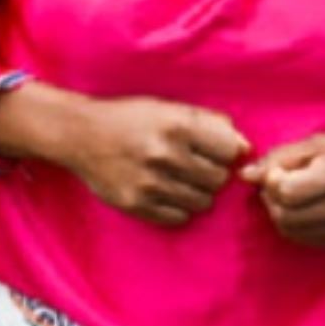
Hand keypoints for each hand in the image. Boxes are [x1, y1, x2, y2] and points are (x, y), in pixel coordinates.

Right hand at [60, 96, 251, 227]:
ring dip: (196, 192)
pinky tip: (164, 192)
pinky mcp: (136, 204)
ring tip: (178, 179)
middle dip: (212, 174)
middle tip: (194, 166)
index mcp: (175, 125)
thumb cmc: (129, 118)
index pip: (230, 150)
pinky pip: (178, 217)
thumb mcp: (166, 108)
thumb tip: (245, 147)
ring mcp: (149, 183)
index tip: (214, 151)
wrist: (79, 134)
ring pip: (202, 202)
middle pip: (218, 179)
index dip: (226, 152)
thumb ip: (207, 122)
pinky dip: (177, 208)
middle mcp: (164, 154)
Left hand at [242, 130, 324, 248]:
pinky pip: (309, 240)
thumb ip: (281, 157)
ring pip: (293, 232)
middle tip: (278, 183)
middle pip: (285, 216)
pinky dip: (297, 226)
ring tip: (291, 195)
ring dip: (280, 214)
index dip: (271, 182)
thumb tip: (245, 175)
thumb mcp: (322, 142)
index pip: (286, 193)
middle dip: (271, 199)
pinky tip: (304, 208)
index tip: (277, 170)